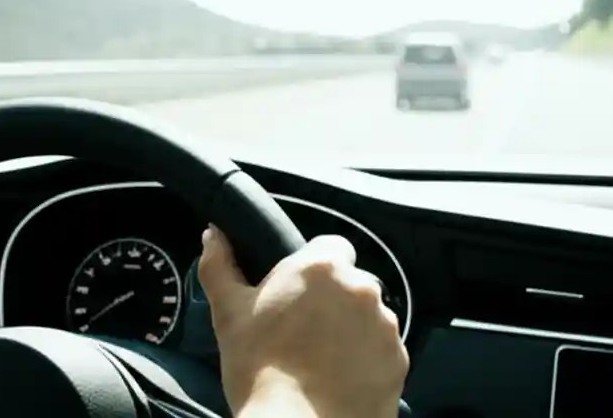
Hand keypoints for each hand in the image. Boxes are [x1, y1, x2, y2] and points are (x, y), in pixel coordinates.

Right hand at [199, 226, 407, 417]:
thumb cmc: (258, 370)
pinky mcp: (399, 359)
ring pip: (370, 316)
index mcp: (322, 267)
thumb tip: (213, 235)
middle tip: (306, 331)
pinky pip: (383, 350)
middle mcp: (362, 288)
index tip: (299, 294)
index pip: (331, 246)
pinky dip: (368, 360)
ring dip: (353, 329)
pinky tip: (341, 378)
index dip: (314, 268)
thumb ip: (220, 267)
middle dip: (334, 300)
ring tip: (323, 360)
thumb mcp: (230, 315)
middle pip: (352, 282)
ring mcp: (385, 325)